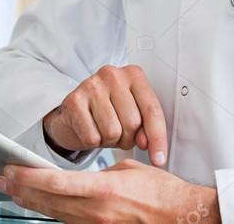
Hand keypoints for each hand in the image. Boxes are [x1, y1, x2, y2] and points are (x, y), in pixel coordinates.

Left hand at [0, 159, 218, 222]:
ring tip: (14, 193)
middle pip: (49, 201)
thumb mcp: (128, 170)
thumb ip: (100, 173)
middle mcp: (96, 212)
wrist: (183, 216)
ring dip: (33, 203)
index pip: (55, 182)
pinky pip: (71, 223)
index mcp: (103, 190)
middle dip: (22, 190)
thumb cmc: (162, 192)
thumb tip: (83, 177)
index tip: (11, 169)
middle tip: (2, 181)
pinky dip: (54, 214)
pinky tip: (42, 207)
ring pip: (56, 215)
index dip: (29, 177)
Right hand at [42, 65, 167, 165]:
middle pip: (132, 123)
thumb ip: (146, 127)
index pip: (152, 110)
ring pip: (112, 131)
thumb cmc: (109, 113)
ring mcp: (91, 85)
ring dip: (110, 141)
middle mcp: (113, 74)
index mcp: (134, 74)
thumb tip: (146, 144)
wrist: (74, 113)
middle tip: (119, 133)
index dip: (158, 138)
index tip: (159, 160)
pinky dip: (92, 142)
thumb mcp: (134, 115)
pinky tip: (90, 130)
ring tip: (104, 130)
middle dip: (128, 138)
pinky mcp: (74, 100)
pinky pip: (92, 137)